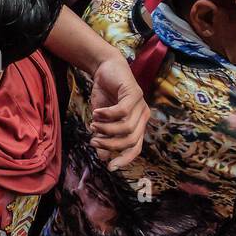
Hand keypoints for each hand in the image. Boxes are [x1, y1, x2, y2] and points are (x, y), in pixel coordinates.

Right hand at [88, 54, 148, 170]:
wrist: (105, 68)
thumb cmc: (105, 94)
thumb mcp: (102, 120)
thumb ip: (104, 137)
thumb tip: (102, 158)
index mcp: (138, 124)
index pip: (136, 147)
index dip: (124, 159)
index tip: (110, 167)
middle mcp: (143, 116)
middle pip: (131, 140)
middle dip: (110, 144)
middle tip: (94, 141)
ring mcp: (141, 104)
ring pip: (126, 127)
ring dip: (106, 130)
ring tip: (93, 124)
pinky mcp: (134, 93)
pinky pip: (121, 111)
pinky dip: (107, 115)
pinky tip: (96, 112)